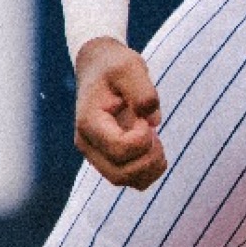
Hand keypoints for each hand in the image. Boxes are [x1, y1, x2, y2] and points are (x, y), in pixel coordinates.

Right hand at [72, 37, 166, 188]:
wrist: (99, 67)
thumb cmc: (114, 66)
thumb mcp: (129, 66)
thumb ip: (142, 90)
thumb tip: (152, 120)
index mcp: (89, 122)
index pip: (118, 149)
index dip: (141, 139)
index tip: (144, 117)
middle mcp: (88, 144)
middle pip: (119, 173)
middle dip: (148, 159)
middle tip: (155, 133)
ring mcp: (96, 153)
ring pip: (124, 180)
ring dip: (149, 168)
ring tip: (157, 141)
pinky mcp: (107, 156)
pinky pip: (129, 178)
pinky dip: (147, 170)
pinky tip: (154, 147)